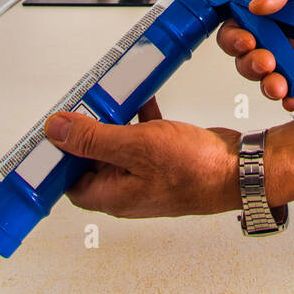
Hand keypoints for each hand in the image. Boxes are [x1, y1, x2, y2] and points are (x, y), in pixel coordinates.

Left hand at [44, 97, 240, 217]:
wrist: (240, 169)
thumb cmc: (196, 169)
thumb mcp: (137, 147)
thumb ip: (94, 139)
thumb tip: (57, 131)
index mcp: (113, 195)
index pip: (69, 182)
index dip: (57, 158)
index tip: (53, 132)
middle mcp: (127, 188)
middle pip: (91, 161)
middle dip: (84, 133)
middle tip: (80, 107)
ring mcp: (147, 175)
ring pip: (117, 147)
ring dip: (110, 122)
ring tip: (106, 98)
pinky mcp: (164, 161)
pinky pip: (141, 138)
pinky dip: (137, 118)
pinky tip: (139, 99)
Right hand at [216, 0, 293, 110]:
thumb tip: (260, 4)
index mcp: (262, 10)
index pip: (235, 28)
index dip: (234, 38)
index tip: (247, 40)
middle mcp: (273, 33)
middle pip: (247, 57)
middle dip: (251, 64)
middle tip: (265, 61)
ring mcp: (292, 52)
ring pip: (269, 75)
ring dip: (269, 84)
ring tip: (278, 85)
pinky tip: (293, 99)